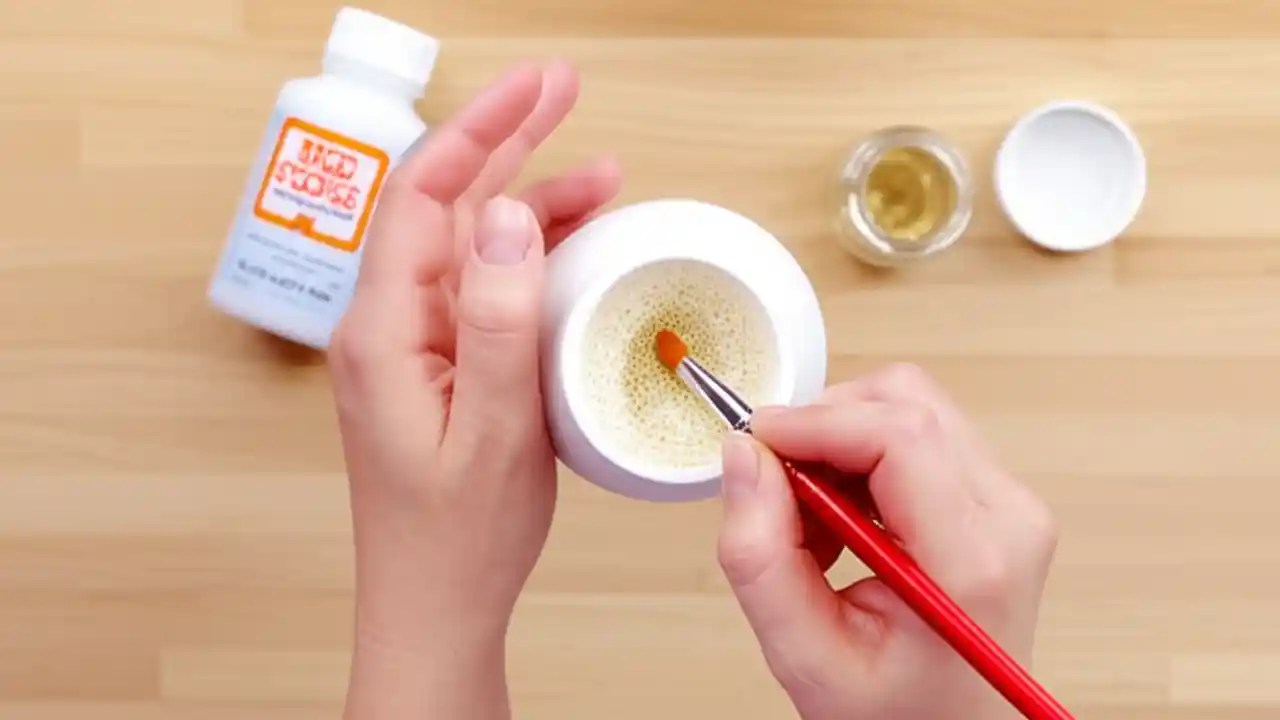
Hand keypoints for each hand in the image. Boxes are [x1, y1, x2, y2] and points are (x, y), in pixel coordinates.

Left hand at [331, 62, 620, 719]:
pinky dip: (533, 257)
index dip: (482, 130)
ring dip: (533, 201)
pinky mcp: (444, 364)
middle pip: (448, 205)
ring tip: (600, 173)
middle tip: (563, 91)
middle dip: (507, 141)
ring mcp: (417, 344)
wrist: (435, 606)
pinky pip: (486, 288)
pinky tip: (574, 245)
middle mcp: (392, 326)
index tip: (535, 88)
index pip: (426, 197)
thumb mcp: (495, 431)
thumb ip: (500, 321)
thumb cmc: (457, 538)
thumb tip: (513, 219)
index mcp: (386, 331)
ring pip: (473, 245)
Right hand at [717, 364, 1057, 719]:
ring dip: (840, 442)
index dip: (813, 422)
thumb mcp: (805, 656)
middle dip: (823, 425)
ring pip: (911, 407)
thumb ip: (762, 556)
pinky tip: (841, 521)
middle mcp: (1008, 519)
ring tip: (812, 518)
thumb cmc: (896, 716)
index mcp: (971, 563)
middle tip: (777, 487)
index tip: (753, 442)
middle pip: (907, 403)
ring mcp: (1010, 504)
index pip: (898, 436)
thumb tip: (742, 455)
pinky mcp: (996, 498)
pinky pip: (919, 434)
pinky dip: (860, 458)